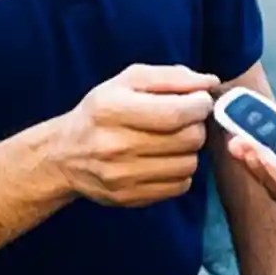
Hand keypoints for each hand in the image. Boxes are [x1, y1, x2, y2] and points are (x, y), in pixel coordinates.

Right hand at [55, 64, 219, 206]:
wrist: (65, 155)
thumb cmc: (102, 111)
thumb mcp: (128, 81)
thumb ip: (171, 77)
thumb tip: (210, 82)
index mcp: (112, 109)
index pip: (176, 112)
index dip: (200, 105)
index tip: (201, 100)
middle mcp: (115, 145)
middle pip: (187, 139)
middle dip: (197, 125)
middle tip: (188, 119)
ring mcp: (122, 176)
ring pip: (188, 164)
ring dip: (190, 149)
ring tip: (175, 139)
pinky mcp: (130, 198)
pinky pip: (180, 186)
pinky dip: (181, 171)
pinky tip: (166, 159)